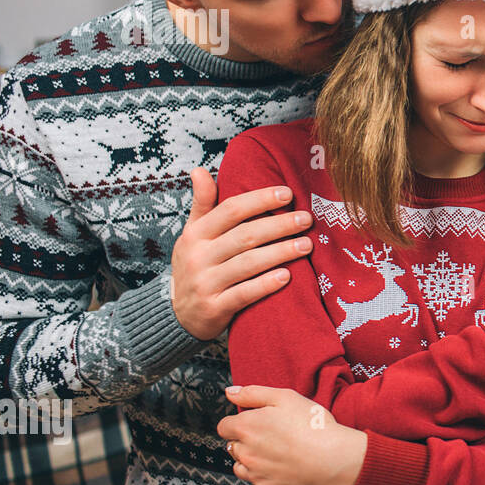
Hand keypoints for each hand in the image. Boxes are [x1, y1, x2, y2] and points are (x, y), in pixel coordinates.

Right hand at [170, 167, 314, 340]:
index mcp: (196, 234)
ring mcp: (205, 283)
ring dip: (280, 253)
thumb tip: (199, 170)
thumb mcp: (193, 234)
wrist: (178, 314)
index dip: (260, 200)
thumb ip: (202, 204)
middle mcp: (198, 256)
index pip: (230, 210)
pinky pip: (244, 294)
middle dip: (278, 225)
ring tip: (306, 245)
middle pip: (244, 235)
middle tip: (306, 219)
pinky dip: (265, 285)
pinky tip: (287, 276)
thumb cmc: (196, 266)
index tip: (288, 193)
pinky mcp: (214, 308)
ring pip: (248, 264)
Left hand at [217, 385, 366, 484]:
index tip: (256, 424)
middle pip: (233, 447)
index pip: (224, 426)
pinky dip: (263, 482)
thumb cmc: (314, 427)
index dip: (239, 423)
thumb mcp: (286, 397)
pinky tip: (281, 473)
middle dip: (247, 443)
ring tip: (278, 457)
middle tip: (273, 439)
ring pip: (241, 468)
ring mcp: (254, 475)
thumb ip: (253, 393)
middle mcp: (245, 452)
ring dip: (252, 463)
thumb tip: (230, 392)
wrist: (334, 460)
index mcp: (247, 427)